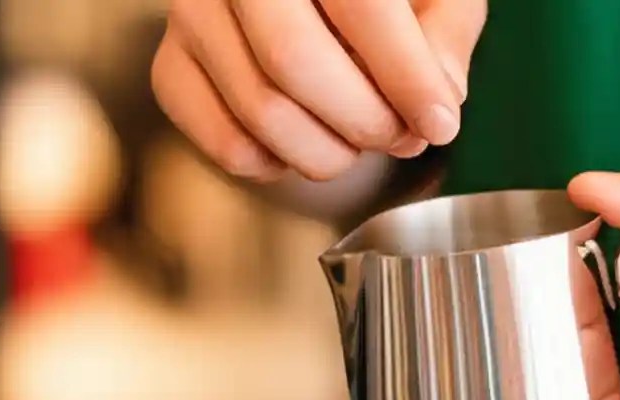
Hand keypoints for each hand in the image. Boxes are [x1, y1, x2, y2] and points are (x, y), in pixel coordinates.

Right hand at [151, 0, 485, 180]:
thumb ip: (447, 30)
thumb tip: (437, 97)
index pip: (359, 6)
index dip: (406, 76)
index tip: (440, 124)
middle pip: (292, 61)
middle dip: (365, 120)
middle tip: (402, 135)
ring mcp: (192, 14)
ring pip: (260, 112)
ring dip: (331, 152)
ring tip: (361, 136)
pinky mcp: (172, 66)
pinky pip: (226, 145)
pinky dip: (282, 164)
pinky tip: (310, 139)